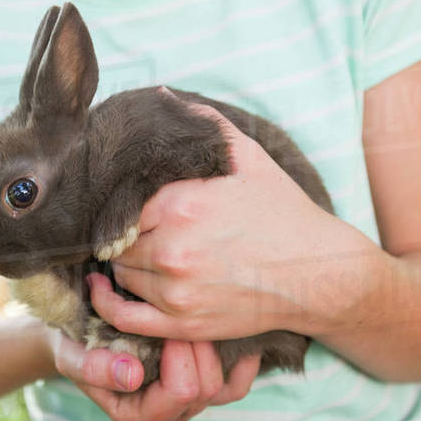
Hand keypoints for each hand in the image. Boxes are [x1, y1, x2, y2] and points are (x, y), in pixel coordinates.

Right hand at [47, 328, 260, 420]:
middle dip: (196, 345)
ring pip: (222, 385)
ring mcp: (188, 409)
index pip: (181, 392)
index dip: (179, 353)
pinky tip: (233, 335)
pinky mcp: (203, 391)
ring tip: (195, 315)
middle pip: (206, 389)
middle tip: (182, 309)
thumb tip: (130, 376)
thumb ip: (93, 368)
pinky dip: (239, 362)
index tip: (167, 318)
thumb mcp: (72, 354)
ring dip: (212, 348)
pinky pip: (236, 385)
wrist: (81, 336)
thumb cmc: (74, 345)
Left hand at [87, 95, 336, 344]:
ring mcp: (177, 292)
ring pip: (121, 274)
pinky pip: (124, 317)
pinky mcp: (184, 325)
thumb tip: (163, 96)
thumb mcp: (249, 157)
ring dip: (125, 263)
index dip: (123, 202)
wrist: (319, 274)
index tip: (132, 202)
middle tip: (141, 228)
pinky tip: (101, 287)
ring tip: (139, 252)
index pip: (121, 203)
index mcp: (181, 204)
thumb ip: (204, 124)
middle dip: (125, 232)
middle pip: (117, 239)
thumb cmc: (283, 212)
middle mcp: (173, 250)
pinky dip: (106, 303)